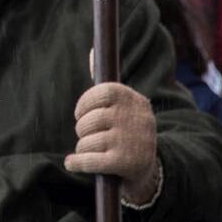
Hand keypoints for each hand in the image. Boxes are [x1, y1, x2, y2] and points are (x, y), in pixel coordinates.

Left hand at [65, 82, 159, 203]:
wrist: (148, 169)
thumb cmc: (126, 131)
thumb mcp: (122, 106)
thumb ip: (105, 83)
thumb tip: (92, 52)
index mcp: (135, 101)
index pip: (102, 92)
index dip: (84, 104)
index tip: (80, 113)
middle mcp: (138, 119)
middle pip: (90, 119)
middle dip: (82, 129)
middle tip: (88, 136)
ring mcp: (133, 142)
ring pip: (87, 141)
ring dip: (82, 148)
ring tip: (90, 150)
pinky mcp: (126, 163)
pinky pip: (89, 160)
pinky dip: (76, 163)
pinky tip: (72, 163)